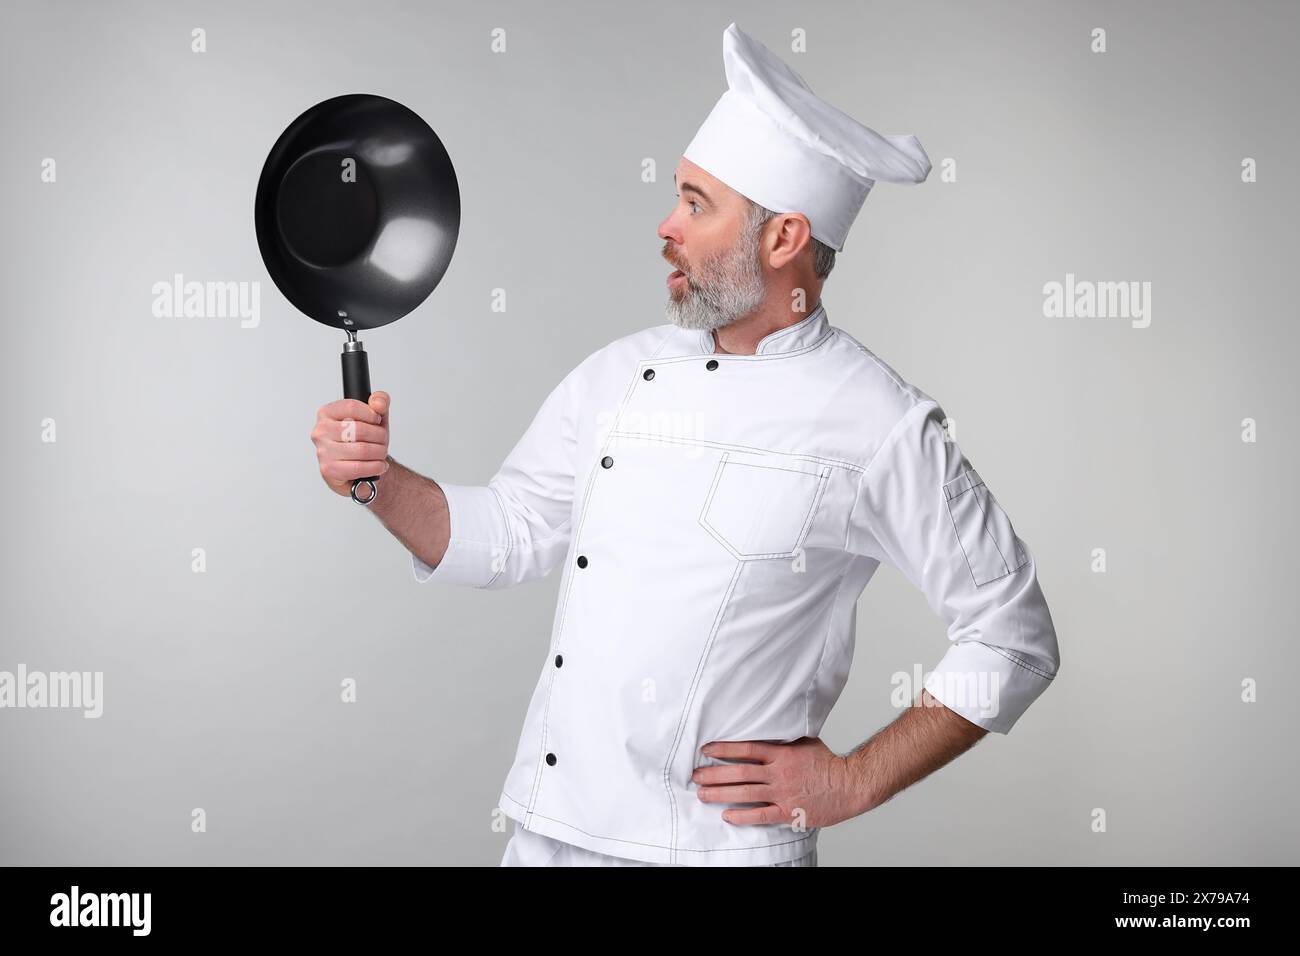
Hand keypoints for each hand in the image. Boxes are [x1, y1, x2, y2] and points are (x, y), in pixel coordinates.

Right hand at [311, 391, 390, 496]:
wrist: (359, 469)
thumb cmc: (364, 440)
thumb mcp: (375, 417)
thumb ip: (380, 401)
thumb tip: (377, 403)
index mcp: (327, 413)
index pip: (351, 407)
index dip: (371, 414)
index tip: (377, 420)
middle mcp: (321, 431)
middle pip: (359, 429)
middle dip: (379, 436)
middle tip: (382, 440)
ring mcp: (323, 451)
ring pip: (362, 450)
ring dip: (379, 452)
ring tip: (381, 453)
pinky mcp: (329, 469)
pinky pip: (359, 467)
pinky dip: (375, 466)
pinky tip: (379, 465)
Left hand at [693, 736, 862, 829]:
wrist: (849, 785)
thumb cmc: (828, 764)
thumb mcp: (805, 742)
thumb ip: (784, 739)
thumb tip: (766, 730)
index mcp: (782, 754)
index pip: (747, 749)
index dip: (724, 749)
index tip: (706, 750)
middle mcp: (779, 773)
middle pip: (740, 772)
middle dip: (714, 773)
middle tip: (695, 775)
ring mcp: (783, 793)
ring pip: (746, 793)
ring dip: (721, 794)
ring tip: (703, 794)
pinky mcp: (789, 811)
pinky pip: (761, 815)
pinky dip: (743, 816)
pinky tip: (728, 816)